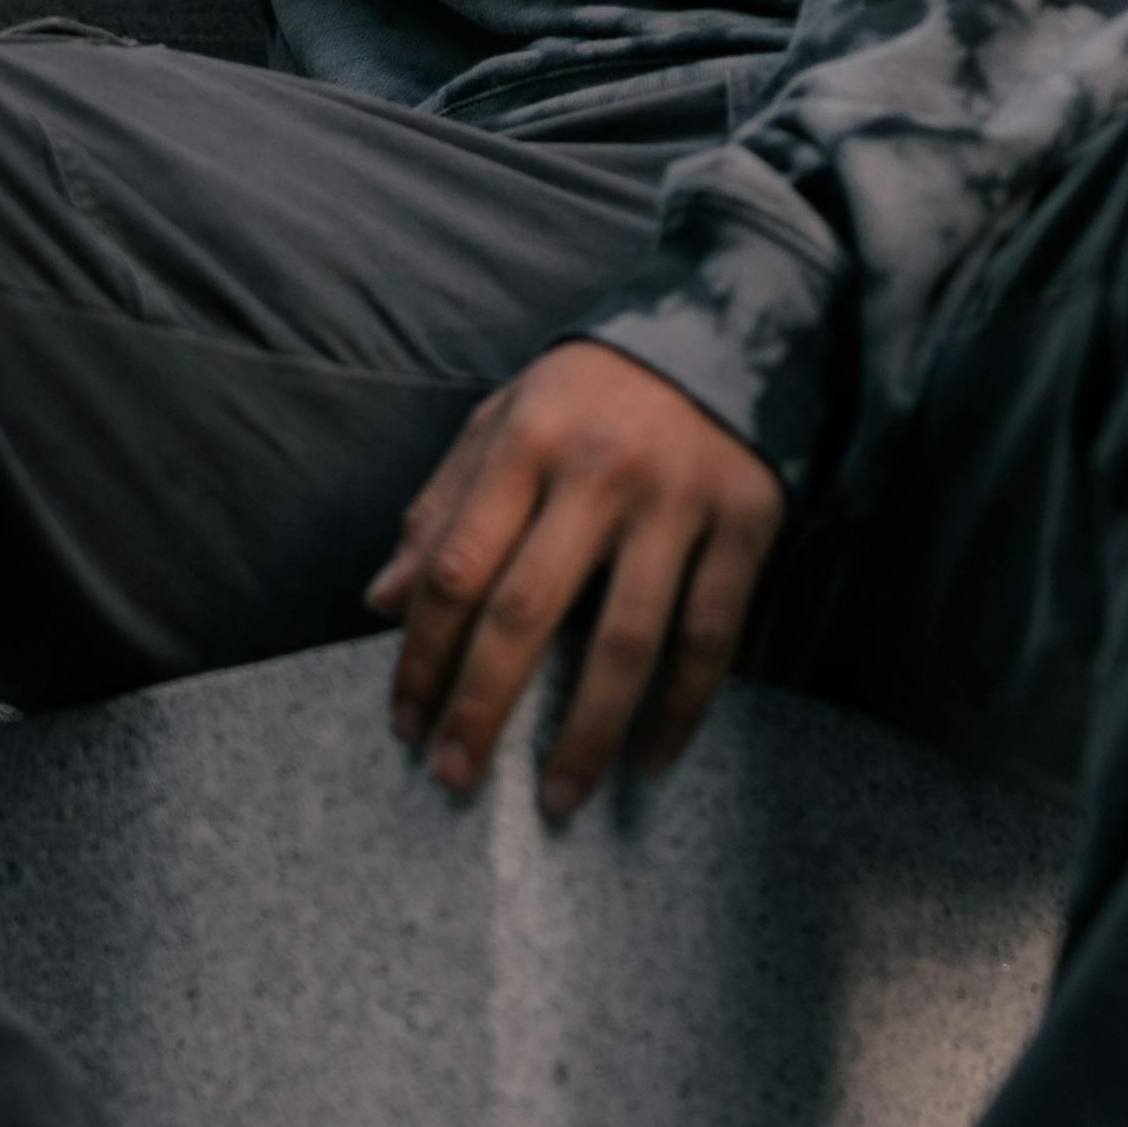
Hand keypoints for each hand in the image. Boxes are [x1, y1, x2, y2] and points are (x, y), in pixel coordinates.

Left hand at [369, 339, 785, 815]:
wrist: (720, 328)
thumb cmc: (589, 393)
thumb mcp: (503, 421)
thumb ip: (442, 507)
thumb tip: (380, 601)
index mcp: (525, 443)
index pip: (457, 568)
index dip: (423, 656)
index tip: (405, 723)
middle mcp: (599, 473)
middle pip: (528, 613)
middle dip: (484, 707)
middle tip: (455, 777)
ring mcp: (678, 502)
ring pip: (625, 640)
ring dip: (585, 732)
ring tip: (556, 798)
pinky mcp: (747, 525)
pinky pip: (711, 637)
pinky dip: (682, 708)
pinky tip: (651, 760)